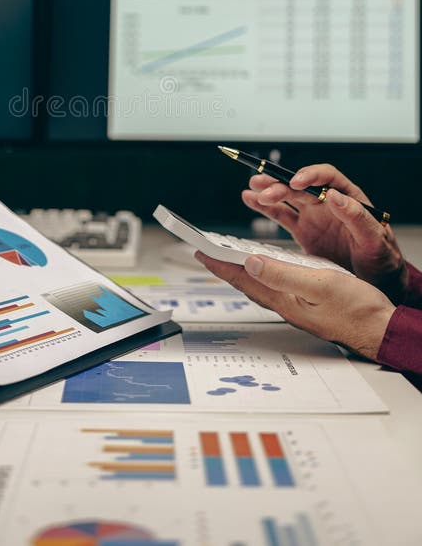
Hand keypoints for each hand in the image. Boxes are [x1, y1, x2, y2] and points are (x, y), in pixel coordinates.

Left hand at [195, 251, 394, 360]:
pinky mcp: (305, 301)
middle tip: (206, 252)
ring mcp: (294, 303)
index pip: (241, 277)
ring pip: (258, 283)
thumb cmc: (355, 309)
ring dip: (240, 268)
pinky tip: (264, 267)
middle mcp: (284, 302)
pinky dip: (262, 271)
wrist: (379, 327)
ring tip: (226, 257)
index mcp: (283, 297)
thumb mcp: (319, 284)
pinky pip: (274, 284)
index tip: (199, 250)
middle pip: (245, 281)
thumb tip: (250, 261)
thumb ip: (283, 273)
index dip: (218, 263)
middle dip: (223, 265)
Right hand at [242, 164, 407, 301]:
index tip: (296, 181)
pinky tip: (251, 199)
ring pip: (288, 198)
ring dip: (270, 190)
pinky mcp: (305, 232)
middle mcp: (329, 204)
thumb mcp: (374, 240)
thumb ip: (356, 217)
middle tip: (266, 190)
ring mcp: (315, 218)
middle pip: (301, 186)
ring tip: (253, 187)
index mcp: (349, 199)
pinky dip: (266, 208)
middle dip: (282, 185)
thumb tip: (336, 196)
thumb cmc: (382, 260)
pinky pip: (282, 216)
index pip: (327, 178)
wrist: (378, 284)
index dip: (310, 176)